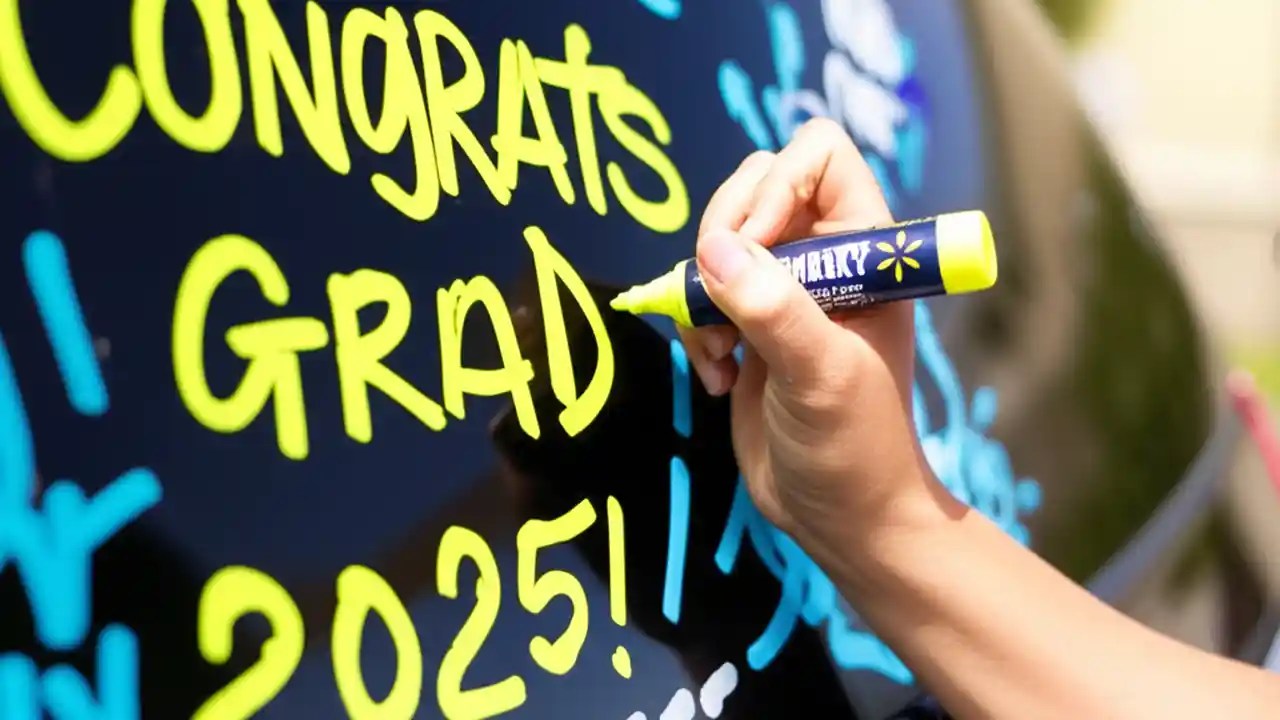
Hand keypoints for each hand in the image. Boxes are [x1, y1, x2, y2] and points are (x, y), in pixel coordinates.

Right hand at [679, 119, 947, 559]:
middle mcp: (823, 258)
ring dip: (702, 291)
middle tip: (727, 300)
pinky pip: (698, 290)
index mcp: (863, 251)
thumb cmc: (857, 447)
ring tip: (724, 353)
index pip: (819, 156)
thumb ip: (772, 308)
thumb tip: (714, 249)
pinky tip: (718, 377)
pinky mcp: (745, 326)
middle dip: (724, 238)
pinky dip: (693, 329)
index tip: (759, 248)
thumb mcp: (822, 375)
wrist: (842, 517)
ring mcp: (780, 291)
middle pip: (754, 185)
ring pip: (718, 238)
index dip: (779, 186)